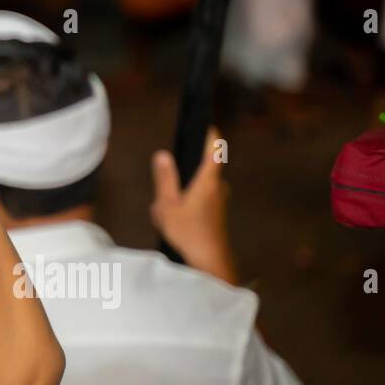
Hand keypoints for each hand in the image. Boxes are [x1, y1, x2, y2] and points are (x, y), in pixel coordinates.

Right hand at [149, 127, 237, 283]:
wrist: (210, 261)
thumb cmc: (188, 232)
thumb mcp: (167, 205)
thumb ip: (165, 178)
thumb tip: (163, 154)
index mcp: (208, 180)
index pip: (214, 149)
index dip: (210, 134)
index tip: (205, 123)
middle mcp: (219, 187)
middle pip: (205, 168)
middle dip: (187, 170)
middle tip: (167, 182)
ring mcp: (221, 201)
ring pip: (202, 186)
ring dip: (186, 190)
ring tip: (166, 207)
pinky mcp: (219, 214)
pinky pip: (203, 199)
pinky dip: (190, 203)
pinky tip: (175, 220)